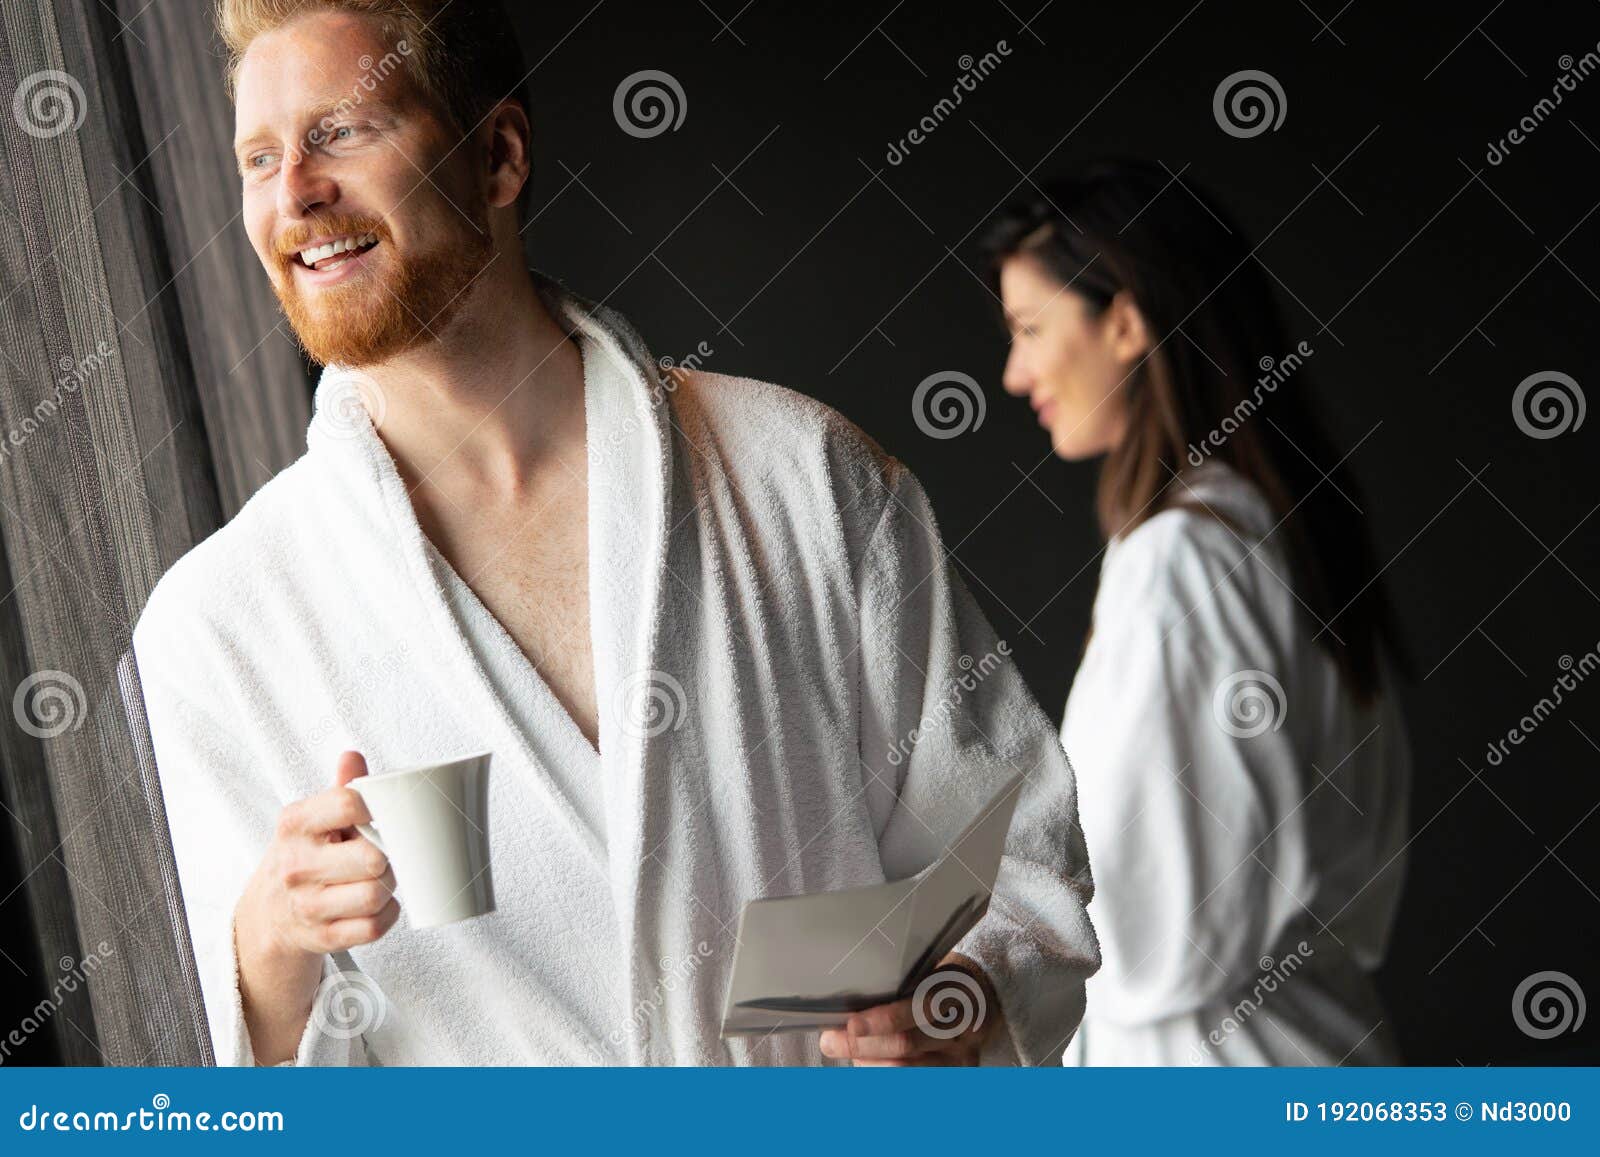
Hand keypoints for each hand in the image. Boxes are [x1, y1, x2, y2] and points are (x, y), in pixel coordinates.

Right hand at [233, 751, 399, 1062]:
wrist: (272, 912)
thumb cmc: (306, 854)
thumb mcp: (315, 817)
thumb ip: (341, 788)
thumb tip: (353, 756)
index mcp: (295, 824)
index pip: (348, 803)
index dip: (375, 808)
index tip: (380, 814)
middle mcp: (296, 865)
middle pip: (372, 857)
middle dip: (388, 855)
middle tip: (385, 852)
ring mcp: (308, 905)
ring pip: (375, 894)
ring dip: (389, 886)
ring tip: (381, 877)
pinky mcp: (322, 938)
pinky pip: (374, 927)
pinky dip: (387, 914)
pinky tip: (379, 903)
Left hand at [818, 954, 999, 1065]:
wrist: (984, 1000)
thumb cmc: (944, 984)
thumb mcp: (928, 976)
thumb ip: (898, 993)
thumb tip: (849, 1009)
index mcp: (952, 996)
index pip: (914, 1012)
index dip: (880, 1021)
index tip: (850, 1025)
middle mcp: (958, 1032)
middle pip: (905, 1047)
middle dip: (862, 1047)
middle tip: (831, 1042)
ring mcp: (960, 1059)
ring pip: (906, 1072)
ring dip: (869, 1066)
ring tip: (848, 1055)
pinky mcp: (957, 1077)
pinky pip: (917, 1085)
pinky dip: (886, 1078)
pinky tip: (869, 1071)